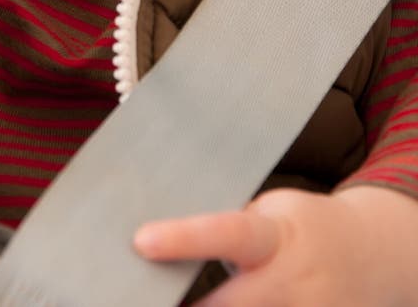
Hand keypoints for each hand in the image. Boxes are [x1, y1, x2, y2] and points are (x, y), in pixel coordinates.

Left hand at [133, 186, 417, 305]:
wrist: (371, 256)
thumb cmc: (304, 227)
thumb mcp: (273, 212)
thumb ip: (232, 227)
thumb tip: (168, 235)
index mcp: (276, 236)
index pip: (226, 232)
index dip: (184, 239)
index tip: (141, 240)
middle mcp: (291, 282)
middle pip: (230, 305)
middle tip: (138, 297)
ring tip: (164, 300)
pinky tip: (212, 306)